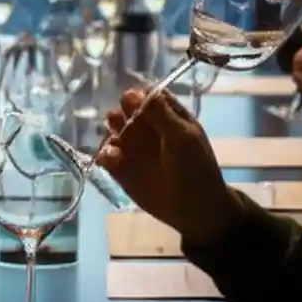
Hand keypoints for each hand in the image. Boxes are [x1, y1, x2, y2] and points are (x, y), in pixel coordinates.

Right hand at [97, 89, 243, 246]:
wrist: (194, 209)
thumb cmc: (196, 169)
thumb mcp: (183, 138)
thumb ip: (160, 114)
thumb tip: (131, 92)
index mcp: (166, 115)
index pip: (147, 95)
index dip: (138, 96)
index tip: (134, 103)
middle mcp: (146, 127)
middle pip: (125, 108)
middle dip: (122, 113)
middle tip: (123, 122)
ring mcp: (132, 146)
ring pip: (112, 128)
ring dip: (111, 131)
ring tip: (119, 144)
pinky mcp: (120, 167)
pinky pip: (105, 154)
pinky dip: (106, 154)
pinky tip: (113, 159)